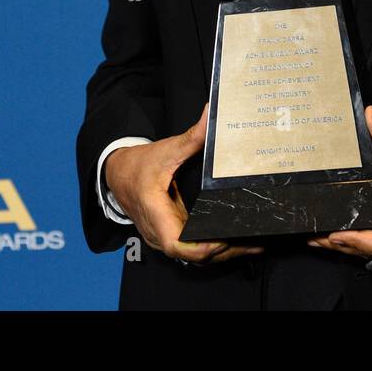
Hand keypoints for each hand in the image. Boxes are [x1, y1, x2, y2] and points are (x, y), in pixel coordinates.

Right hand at [104, 103, 265, 264]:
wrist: (118, 174)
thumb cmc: (138, 165)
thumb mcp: (166, 150)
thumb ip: (192, 136)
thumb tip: (211, 115)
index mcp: (154, 211)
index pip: (176, 244)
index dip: (201, 247)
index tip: (224, 239)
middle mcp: (158, 231)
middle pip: (193, 254)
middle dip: (223, 251)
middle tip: (253, 242)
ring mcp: (163, 237)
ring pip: (194, 256)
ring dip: (222, 253)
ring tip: (252, 244)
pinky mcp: (170, 236)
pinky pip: (192, 249)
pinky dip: (213, 248)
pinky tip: (234, 242)